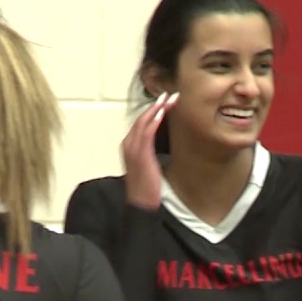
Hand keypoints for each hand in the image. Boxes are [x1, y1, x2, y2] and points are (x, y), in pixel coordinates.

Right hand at [123, 92, 178, 209]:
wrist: (141, 205)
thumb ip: (153, 152)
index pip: (142, 122)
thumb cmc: (147, 188)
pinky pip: (146, 133)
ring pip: (144, 122)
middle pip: (142, 118)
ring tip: (170, 99)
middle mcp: (128, 144)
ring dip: (157, 109)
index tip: (168, 102)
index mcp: (130, 146)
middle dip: (158, 105)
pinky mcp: (140, 155)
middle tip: (172, 95)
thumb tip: (166, 144)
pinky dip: (154, 121)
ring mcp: (132, 149)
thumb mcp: (149, 166)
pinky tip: (162, 112)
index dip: (155, 110)